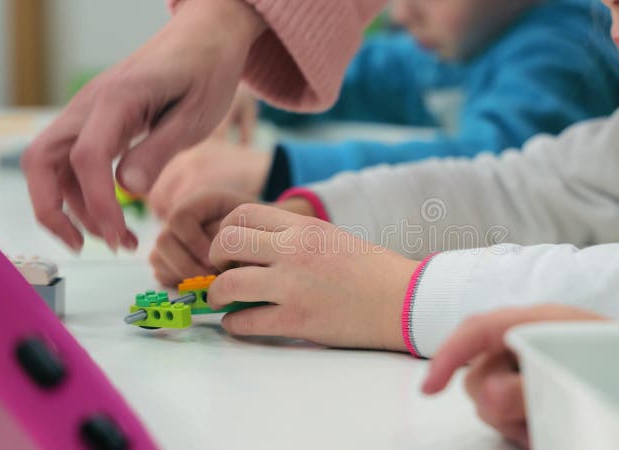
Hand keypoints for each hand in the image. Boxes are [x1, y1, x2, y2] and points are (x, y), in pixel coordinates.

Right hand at [22, 0, 266, 250]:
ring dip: (73, 207)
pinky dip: (85, 191)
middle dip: (54, 210)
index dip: (97, 203)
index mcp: (118, 98)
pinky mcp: (97, 120)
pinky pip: (72, 159)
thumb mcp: (196, 115)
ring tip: (118, 238)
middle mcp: (90, 104)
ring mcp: (88, 111)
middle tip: (90, 247)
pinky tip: (116, 214)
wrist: (207, 37)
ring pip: (51, 164)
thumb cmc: (207, 71)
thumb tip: (128, 189)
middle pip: (41, 160)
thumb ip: (160, 150)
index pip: (85, 157)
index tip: (119, 237)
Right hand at [150, 188, 256, 285]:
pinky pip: (161, 272)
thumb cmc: (262, 229)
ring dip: (182, 276)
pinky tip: (200, 285)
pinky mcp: (172, 258)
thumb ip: (233, 238)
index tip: (215, 259)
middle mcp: (182, 217)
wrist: (263, 235)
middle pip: (164, 240)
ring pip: (158, 258)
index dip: (194, 242)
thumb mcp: (255, 226)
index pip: (180, 217)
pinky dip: (177, 282)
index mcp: (202, 201)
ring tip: (208, 284)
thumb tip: (214, 263)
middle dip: (186, 265)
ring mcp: (174, 238)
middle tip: (211, 279)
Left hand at [207, 203, 420, 349]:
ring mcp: (292, 285)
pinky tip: (242, 323)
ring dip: (217, 295)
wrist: (404, 300)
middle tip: (221, 273)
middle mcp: (293, 250)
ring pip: (227, 284)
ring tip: (224, 301)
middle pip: (225, 243)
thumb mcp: (331, 237)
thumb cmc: (373, 271)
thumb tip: (257, 251)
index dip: (226, 231)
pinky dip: (235, 324)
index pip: (241, 214)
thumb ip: (295, 238)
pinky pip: (245, 321)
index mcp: (303, 226)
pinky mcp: (296, 319)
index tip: (230, 249)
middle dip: (214, 261)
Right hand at [422, 305, 605, 448]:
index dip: (448, 356)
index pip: (476, 330)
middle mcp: (524, 342)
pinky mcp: (532, 391)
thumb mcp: (575, 369)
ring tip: (547, 424)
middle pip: (477, 372)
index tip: (429, 389)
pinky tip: (546, 428)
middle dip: (496, 401)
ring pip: (488, 399)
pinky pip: (507, 414)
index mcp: (535, 321)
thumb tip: (489, 396)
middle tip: (528, 418)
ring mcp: (527, 367)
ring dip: (512, 419)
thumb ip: (528, 382)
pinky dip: (521, 426)